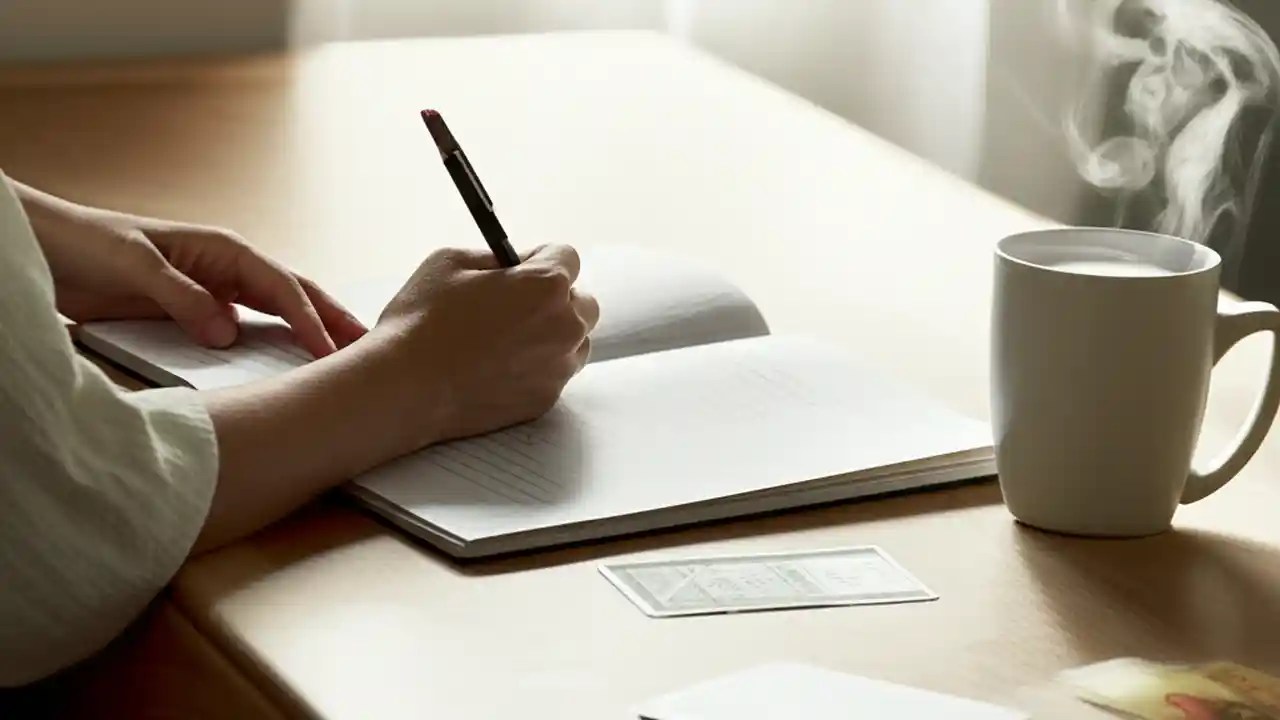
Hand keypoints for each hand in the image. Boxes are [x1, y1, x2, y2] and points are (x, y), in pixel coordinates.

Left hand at [19, 182, 365, 356]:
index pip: (282, 287)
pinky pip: (250, 329)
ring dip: (312, 331)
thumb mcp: (132, 265)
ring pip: (278, 312)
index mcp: (222, 250)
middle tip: (372, 346)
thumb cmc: (86, 243)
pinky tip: (290, 364)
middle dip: (335, 319)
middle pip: (295, 295)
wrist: (46, 248)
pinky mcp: (198, 313)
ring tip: (345, 357)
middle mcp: (227, 270)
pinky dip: (277, 344)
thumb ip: (181, 297)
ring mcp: (216, 291)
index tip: (334, 350)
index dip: (311, 320)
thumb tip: (226, 333)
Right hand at [375, 244, 599, 442]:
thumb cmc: (421, 322)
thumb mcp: (450, 262)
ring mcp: (559, 367)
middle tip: (514, 305)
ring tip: (506, 339)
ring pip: (574, 340)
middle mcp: (565, 325)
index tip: (519, 269)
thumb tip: (511, 264)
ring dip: (552, 333)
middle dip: (555, 297)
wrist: (405, 389)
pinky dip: (537, 366)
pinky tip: (499, 366)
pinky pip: (555, 372)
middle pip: (581, 301)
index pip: (567, 256)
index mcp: (547, 284)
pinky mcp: (546, 398)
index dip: (538, 258)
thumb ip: (494, 257)